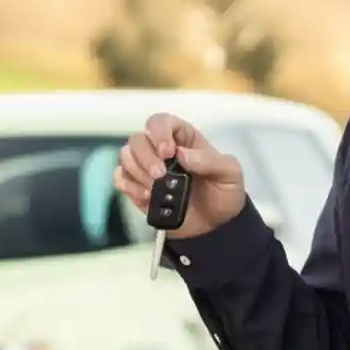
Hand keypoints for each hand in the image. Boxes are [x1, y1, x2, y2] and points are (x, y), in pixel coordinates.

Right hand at [113, 112, 245, 239]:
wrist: (217, 227)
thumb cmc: (224, 194)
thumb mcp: (229, 173)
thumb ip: (210, 160)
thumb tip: (181, 154)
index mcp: (184, 139)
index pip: (161, 121)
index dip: (159, 132)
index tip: (168, 152)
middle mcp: (161, 149)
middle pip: (138, 139)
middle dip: (145, 156)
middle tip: (160, 176)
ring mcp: (147, 168)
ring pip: (125, 156)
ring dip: (137, 172)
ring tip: (156, 189)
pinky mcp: (138, 188)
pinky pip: (120, 178)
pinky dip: (128, 186)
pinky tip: (147, 196)